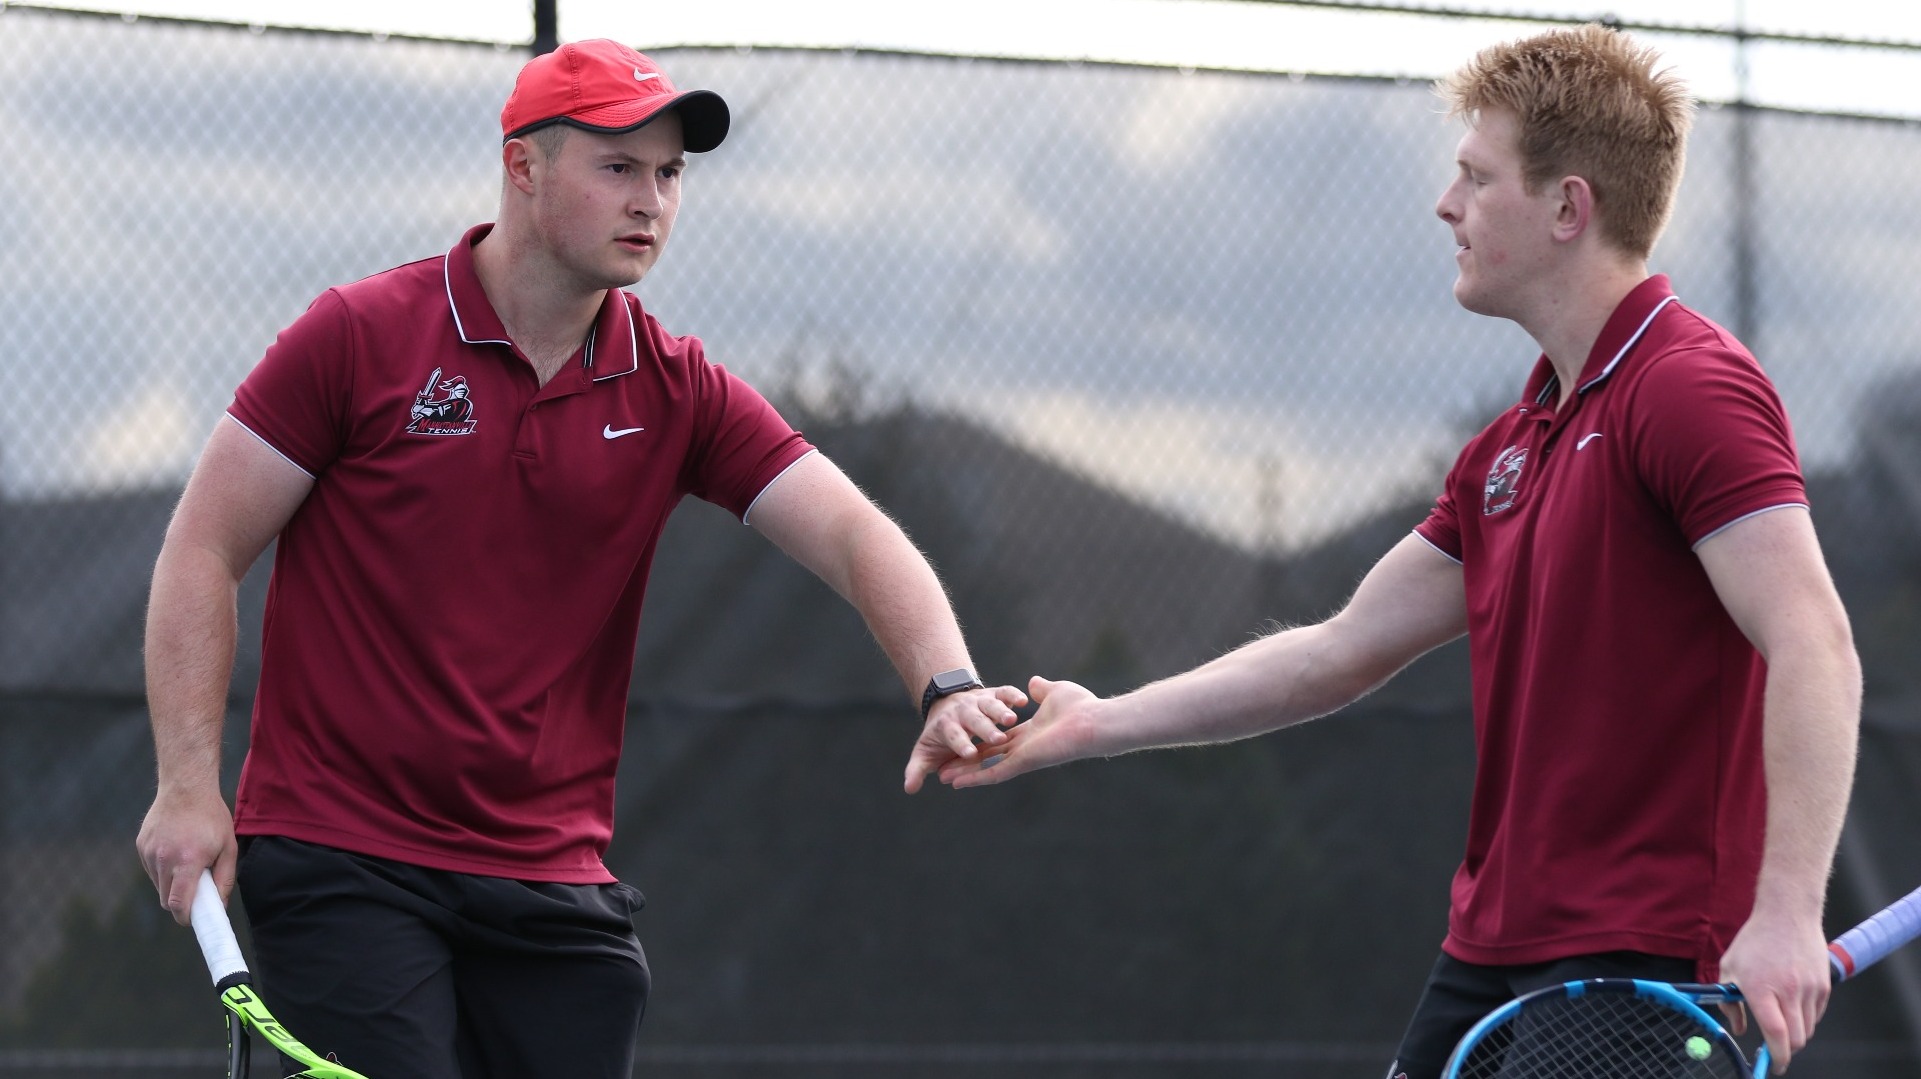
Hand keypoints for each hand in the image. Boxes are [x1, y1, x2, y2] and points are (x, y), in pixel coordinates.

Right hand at [134, 784, 237, 925]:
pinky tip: (175, 851)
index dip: (185, 917)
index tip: (193, 919)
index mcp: (188, 861)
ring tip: (188, 863)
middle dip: (180, 902)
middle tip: (196, 893)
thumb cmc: (212, 817)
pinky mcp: (141, 846)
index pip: (178, 903)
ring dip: (171, 884)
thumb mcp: (228, 847)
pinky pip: (151, 869)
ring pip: (158, 885)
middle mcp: (164, 859)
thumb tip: (219, 906)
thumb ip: (225, 879)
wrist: (187, 787)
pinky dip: (162, 869)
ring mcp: (149, 852)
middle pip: (165, 899)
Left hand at [901, 684, 1028, 792]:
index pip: (954, 736)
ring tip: (1013, 719)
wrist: (945, 704)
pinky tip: (1023, 700)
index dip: (961, 744)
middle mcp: (963, 712)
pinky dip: (1013, 694)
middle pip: (975, 719)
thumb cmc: (939, 736)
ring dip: (1001, 711)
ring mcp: (978, 701)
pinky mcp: (992, 694)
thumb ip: (917, 769)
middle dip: (986, 728)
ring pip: (991, 704)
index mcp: (946, 726)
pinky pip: (1003, 692)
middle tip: (999, 738)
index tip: (970, 754)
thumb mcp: (924, 752)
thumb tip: (909, 788)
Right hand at [937, 675, 1101, 789]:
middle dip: (967, 763)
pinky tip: (956, 782)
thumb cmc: (1080, 707)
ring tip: (943, 778)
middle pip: (990, 758)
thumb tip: (1033, 683)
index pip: (1000, 742)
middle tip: (944, 768)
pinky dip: (975, 778)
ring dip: (965, 774)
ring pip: (988, 769)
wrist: (1093, 721)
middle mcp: (1025, 750)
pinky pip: (994, 773)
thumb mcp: (1054, 691)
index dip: (980, 743)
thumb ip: (1041, 689)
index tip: (963, 745)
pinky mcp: (1024, 764)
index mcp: (1031, 735)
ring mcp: (1024, 759)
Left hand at [1717, 906, 1831, 1073]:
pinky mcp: (1825, 986)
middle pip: (1797, 1039)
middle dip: (1786, 1050)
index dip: (1775, 1055)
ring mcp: (1811, 988)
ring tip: (1780, 1016)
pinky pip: (1817, 1015)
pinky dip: (1806, 1018)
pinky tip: (1792, 1002)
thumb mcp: (1729, 968)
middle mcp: (1789, 990)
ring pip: (1808, 1029)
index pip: (1775, 1032)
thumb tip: (1737, 1029)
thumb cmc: (1754, 941)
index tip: (1771, 1065)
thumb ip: (1729, 1002)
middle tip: (1774, 1049)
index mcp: (1761, 987)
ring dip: (1795, 1033)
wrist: (1788, 914)